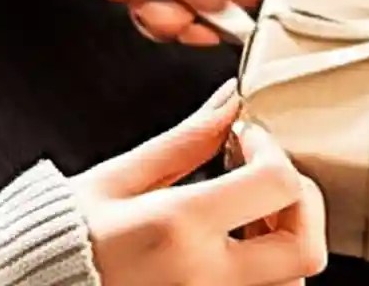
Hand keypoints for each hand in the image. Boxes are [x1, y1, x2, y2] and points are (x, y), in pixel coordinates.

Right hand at [72, 79, 328, 285]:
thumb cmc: (61, 242)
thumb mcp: (119, 180)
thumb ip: (187, 140)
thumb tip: (232, 101)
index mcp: (177, 229)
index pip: (278, 185)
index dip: (275, 151)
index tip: (247, 139)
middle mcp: (203, 280)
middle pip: (306, 249)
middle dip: (300, 203)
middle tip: (265, 177)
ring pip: (293, 280)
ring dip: (284, 241)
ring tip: (244, 216)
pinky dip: (267, 271)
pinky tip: (233, 246)